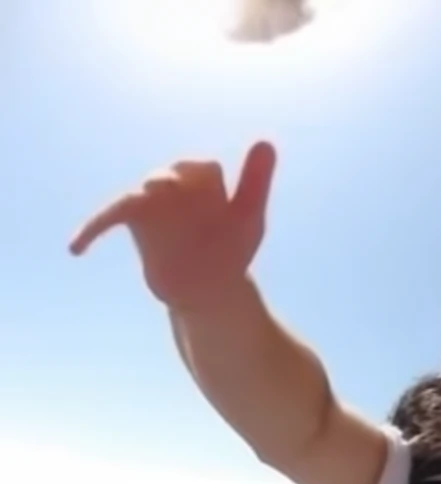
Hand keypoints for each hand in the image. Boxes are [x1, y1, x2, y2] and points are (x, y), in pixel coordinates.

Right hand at [69, 141, 276, 311]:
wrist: (211, 287)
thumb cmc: (231, 250)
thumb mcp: (248, 219)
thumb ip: (255, 181)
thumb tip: (266, 141)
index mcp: (208, 182)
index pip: (204, 170)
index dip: (205, 179)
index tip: (212, 192)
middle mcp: (178, 186)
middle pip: (171, 177)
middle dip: (170, 182)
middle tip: (168, 188)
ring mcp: (153, 202)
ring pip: (142, 194)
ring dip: (143, 199)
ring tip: (143, 202)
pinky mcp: (133, 219)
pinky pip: (108, 216)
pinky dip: (92, 230)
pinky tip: (76, 249)